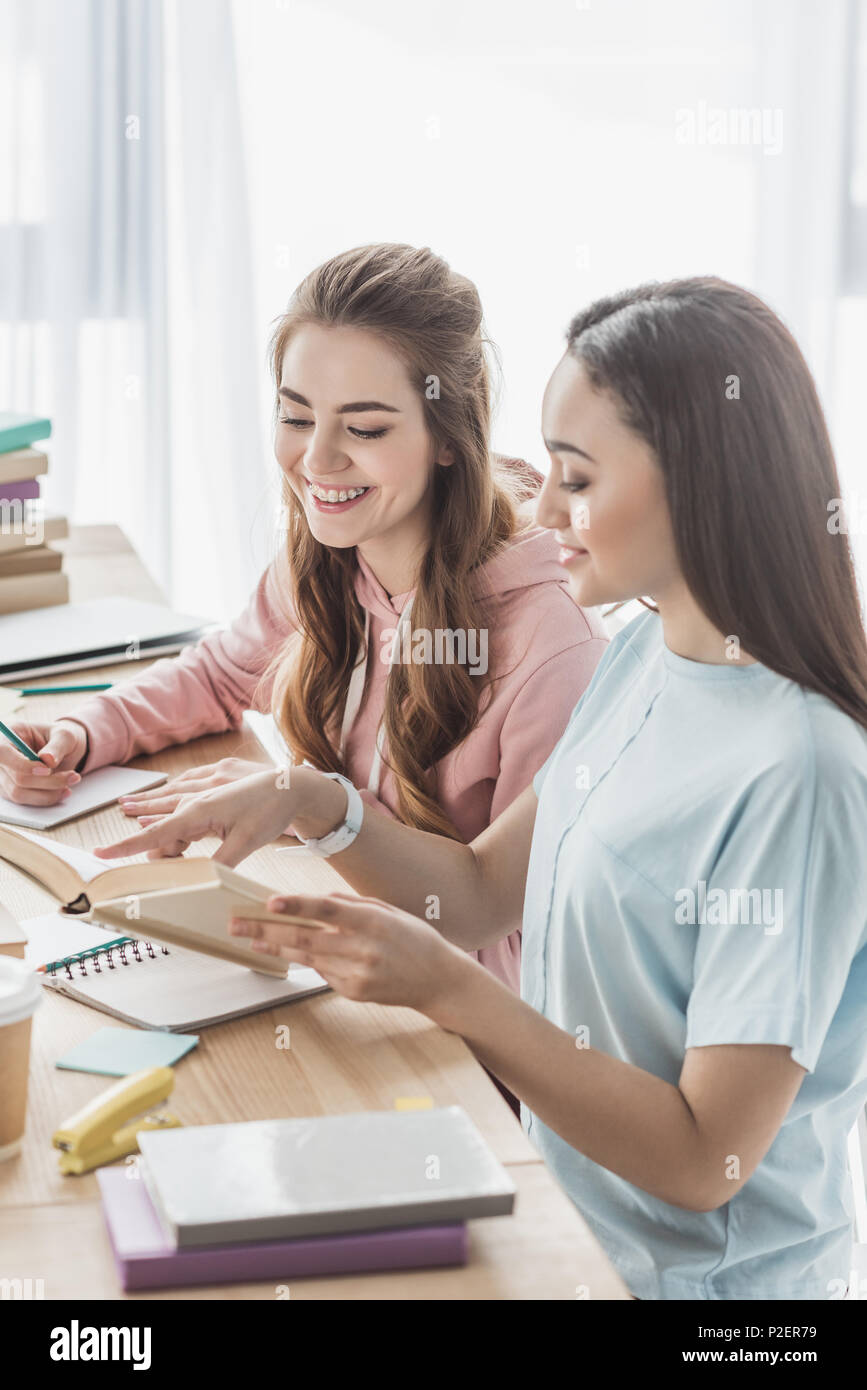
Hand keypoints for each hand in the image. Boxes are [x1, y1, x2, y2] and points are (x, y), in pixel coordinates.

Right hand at [0, 720, 86, 804]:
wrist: (63, 750)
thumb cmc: (61, 738)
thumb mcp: (65, 735)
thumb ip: (57, 745)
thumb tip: (47, 760)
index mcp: (9, 734)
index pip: (2, 752)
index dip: (22, 765)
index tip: (47, 770)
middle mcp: (2, 757)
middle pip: (16, 777)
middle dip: (47, 781)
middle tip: (73, 776)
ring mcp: (3, 776)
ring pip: (19, 794)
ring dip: (48, 793)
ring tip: (71, 781)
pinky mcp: (10, 791)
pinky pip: (25, 801)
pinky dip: (47, 798)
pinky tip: (63, 790)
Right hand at [94, 766, 308, 864]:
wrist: (297, 784)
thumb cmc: (272, 812)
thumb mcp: (246, 844)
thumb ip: (218, 864)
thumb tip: (199, 883)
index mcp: (201, 810)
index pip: (157, 832)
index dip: (128, 845)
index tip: (102, 854)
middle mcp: (199, 793)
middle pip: (163, 817)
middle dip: (145, 832)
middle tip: (124, 847)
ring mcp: (209, 780)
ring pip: (172, 796)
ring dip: (151, 804)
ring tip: (127, 806)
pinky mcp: (220, 773)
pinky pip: (189, 782)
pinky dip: (175, 790)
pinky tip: (169, 789)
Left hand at [229, 891, 469, 1014]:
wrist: (439, 980)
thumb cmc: (414, 938)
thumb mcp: (388, 911)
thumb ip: (352, 904)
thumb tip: (316, 900)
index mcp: (373, 922)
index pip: (327, 910)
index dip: (297, 905)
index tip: (270, 902)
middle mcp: (363, 948)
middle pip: (305, 937)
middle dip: (266, 930)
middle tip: (236, 924)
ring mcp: (357, 974)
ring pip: (306, 958)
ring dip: (274, 948)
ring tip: (249, 940)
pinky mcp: (353, 992)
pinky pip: (322, 973)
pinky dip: (306, 962)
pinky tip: (289, 954)